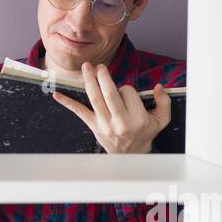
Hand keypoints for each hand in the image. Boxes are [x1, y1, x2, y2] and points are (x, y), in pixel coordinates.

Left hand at [52, 62, 171, 153]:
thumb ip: (164, 103)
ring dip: (89, 80)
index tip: (128, 95)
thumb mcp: (161, 120)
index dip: (127, 89)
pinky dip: (67, 103)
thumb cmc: (145, 133)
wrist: (131, 155)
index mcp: (137, 118)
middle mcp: (120, 121)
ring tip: (86, 67)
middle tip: (100, 66)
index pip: (128, 92)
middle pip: (110, 93)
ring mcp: (105, 124)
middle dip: (103, 76)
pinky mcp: (94, 126)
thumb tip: (158, 87)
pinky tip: (56, 94)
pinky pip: (79, 112)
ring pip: (95, 98)